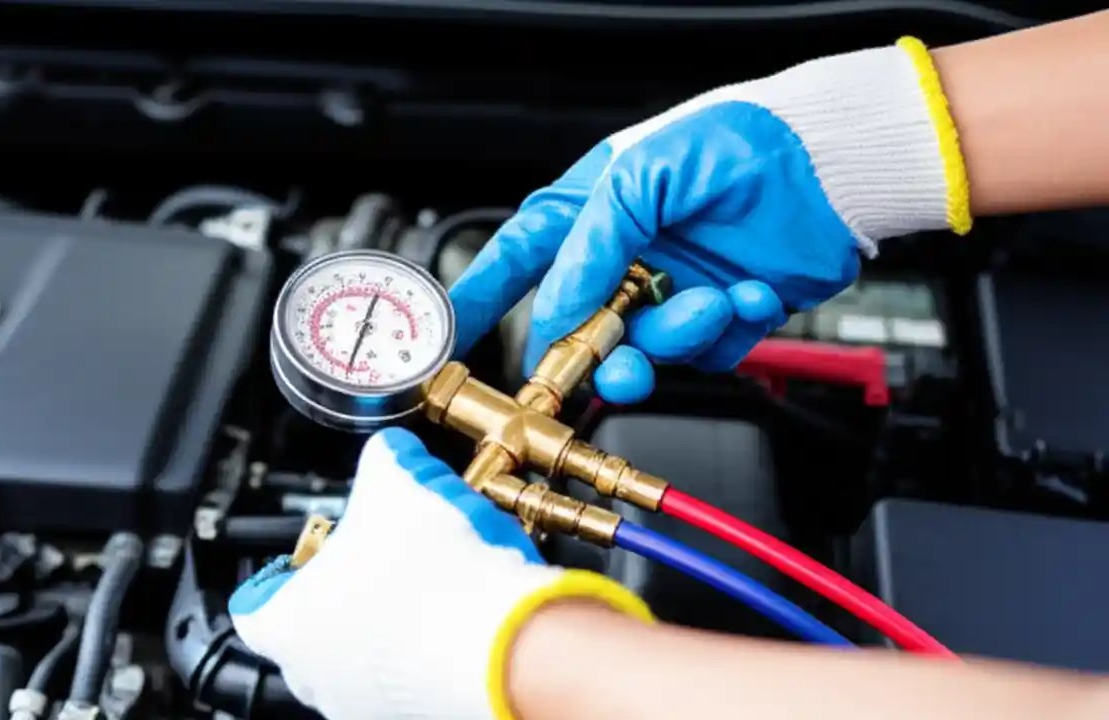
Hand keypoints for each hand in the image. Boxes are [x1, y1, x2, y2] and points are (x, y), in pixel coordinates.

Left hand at [229, 428, 650, 719]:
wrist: (510, 646)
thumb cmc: (436, 579)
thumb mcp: (396, 482)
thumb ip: (381, 460)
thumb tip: (388, 449)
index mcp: (289, 625)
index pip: (254, 601)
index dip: (283, 567)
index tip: (310, 548)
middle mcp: (320, 679)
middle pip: (313, 628)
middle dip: (346, 588)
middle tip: (380, 554)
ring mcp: (370, 707)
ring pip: (366, 657)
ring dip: (391, 620)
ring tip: (433, 578)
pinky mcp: (422, 715)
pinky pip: (414, 677)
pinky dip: (432, 647)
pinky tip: (465, 612)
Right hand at [449, 38, 969, 401]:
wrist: (833, 162)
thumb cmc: (736, 139)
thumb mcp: (639, 180)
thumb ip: (587, 251)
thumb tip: (553, 316)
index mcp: (592, 211)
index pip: (519, 260)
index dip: (483, 299)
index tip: (452, 336)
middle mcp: (627, 255)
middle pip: (578, 325)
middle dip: (590, 350)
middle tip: (606, 357)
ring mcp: (672, 288)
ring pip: (644, 350)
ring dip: (674, 336)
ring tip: (708, 301)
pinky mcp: (720, 314)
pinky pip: (705, 350)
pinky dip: (728, 326)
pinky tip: (754, 287)